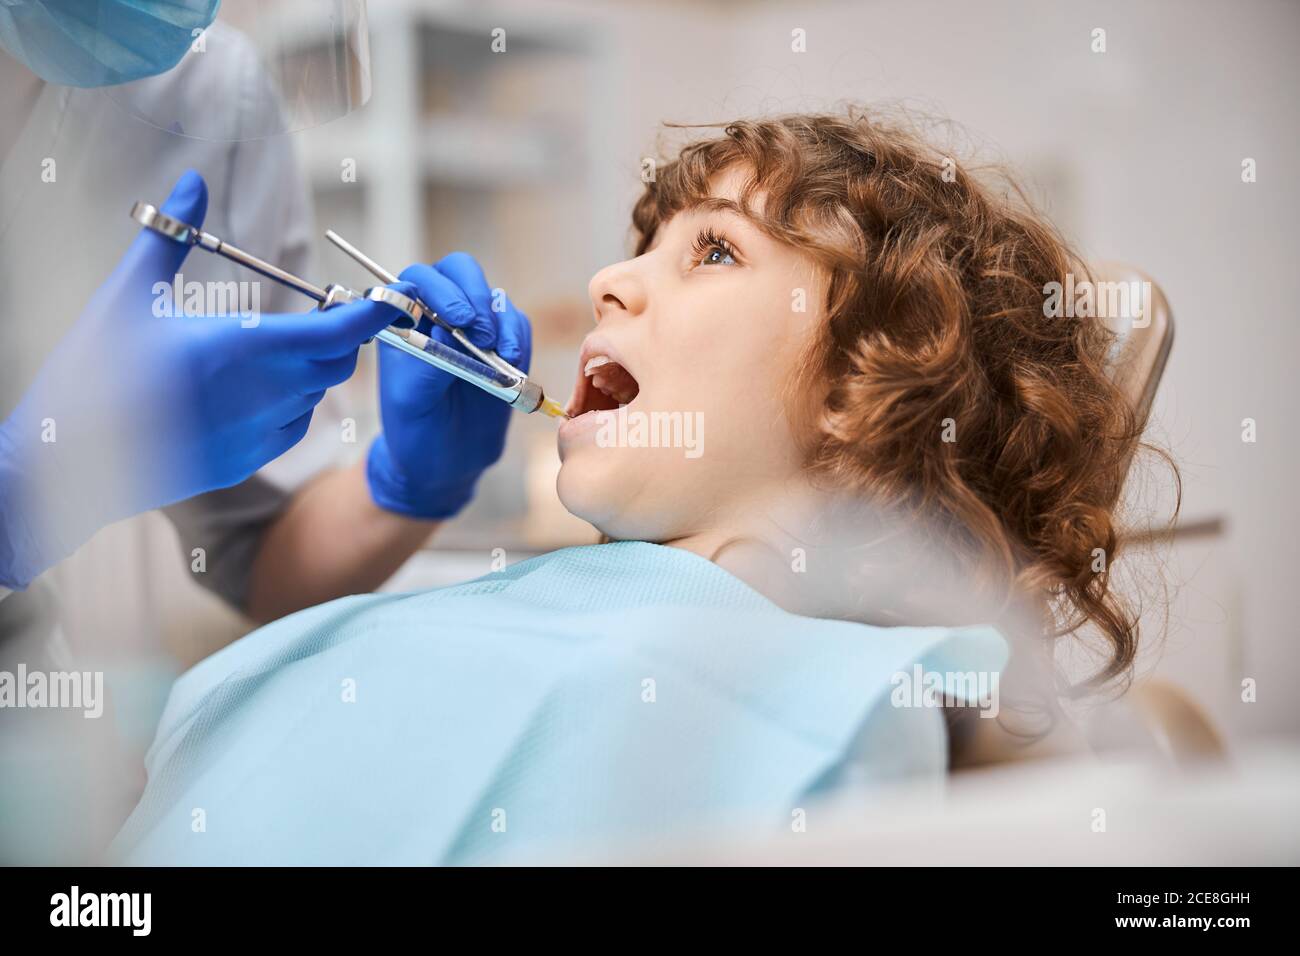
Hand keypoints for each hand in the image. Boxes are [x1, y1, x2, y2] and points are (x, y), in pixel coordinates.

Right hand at [0, 170, 403, 588]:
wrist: (66, 459)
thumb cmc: (93, 370)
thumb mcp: (128, 294)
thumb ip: (171, 233)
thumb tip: (194, 178)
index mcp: (240, 347)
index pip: (335, 332)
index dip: (368, 315)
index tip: (382, 299)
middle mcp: (262, 395)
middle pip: (336, 362)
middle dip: (339, 336)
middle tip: (322, 311)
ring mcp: (258, 435)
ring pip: (316, 395)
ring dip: (312, 369)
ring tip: (279, 345)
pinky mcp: (248, 462)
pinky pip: (293, 426)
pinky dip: (291, 403)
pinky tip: (257, 388)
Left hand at [366, 253, 532, 519]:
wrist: (446, 466)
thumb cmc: (416, 434)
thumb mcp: (411, 402)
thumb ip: (426, 363)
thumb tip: (449, 331)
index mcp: (402, 322)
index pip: (418, 280)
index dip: (440, 290)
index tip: (457, 318)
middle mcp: (437, 316)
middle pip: (459, 271)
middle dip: (475, 294)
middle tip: (482, 334)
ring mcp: (472, 328)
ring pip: (493, 297)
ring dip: (500, 322)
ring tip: (500, 356)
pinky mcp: (502, 345)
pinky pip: (517, 324)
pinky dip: (519, 338)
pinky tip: (511, 364)